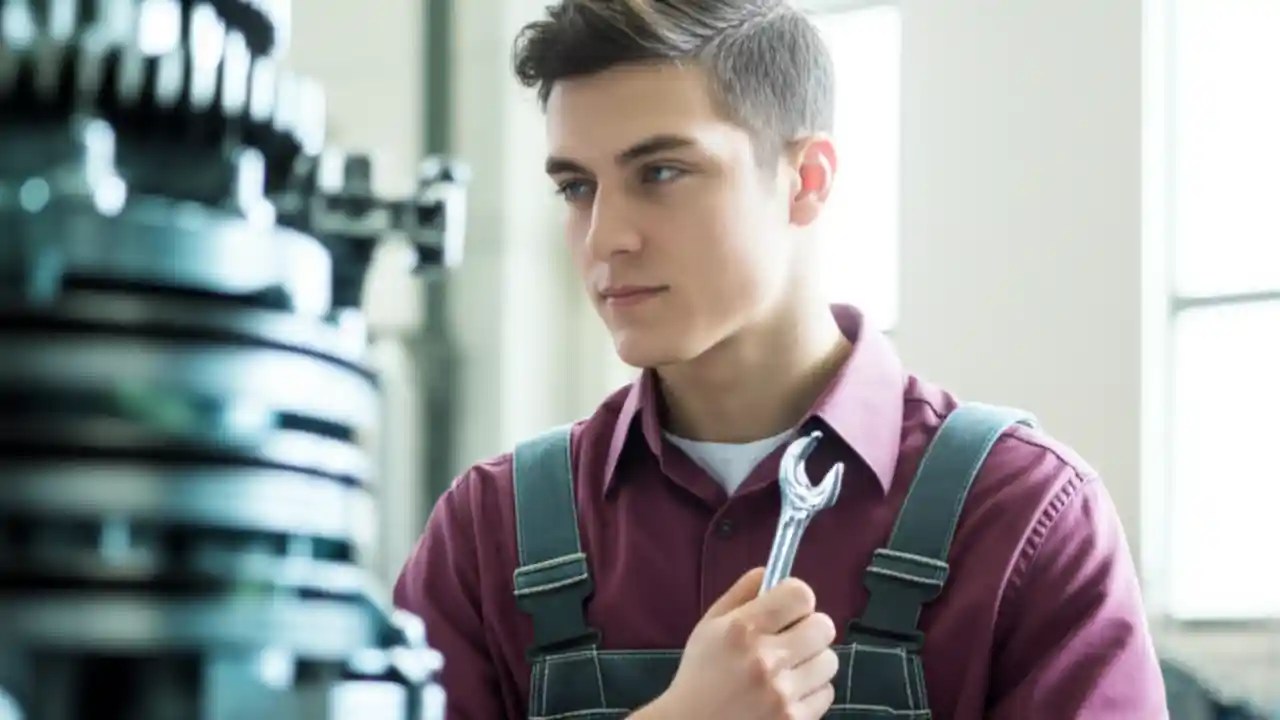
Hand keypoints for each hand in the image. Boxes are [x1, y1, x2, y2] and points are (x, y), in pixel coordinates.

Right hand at [638, 567, 838, 719]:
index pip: (800, 595)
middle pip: (824, 626)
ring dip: (812, 661)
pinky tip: (788, 693)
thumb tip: (770, 572)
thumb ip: (740, 594)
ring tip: (790, 669)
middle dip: (810, 629)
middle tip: (792, 639)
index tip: (788, 609)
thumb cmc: (700, 674)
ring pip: (830, 661)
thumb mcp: (708, 626)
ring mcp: (783, 694)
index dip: (797, 598)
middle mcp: (765, 660)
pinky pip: (826, 693)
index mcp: (742, 630)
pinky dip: (811, 691)